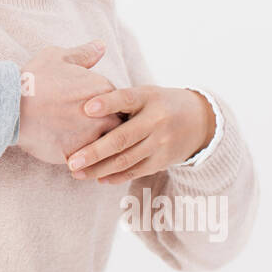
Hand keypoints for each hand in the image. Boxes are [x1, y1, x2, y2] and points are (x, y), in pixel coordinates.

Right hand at [17, 41, 122, 167]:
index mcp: (104, 89)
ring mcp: (93, 136)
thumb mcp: (57, 57)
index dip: (109, 108)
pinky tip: (79, 161)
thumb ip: (84, 53)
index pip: (121, 102)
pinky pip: (91, 163)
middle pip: (120, 126)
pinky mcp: (80, 155)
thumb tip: (101, 45)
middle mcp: (105, 114)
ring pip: (108, 147)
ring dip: (102, 148)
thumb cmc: (33, 80)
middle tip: (94, 131)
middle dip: (111, 128)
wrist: (12, 107)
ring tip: (91, 150)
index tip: (97, 112)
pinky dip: (87, 163)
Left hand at [67, 86, 214, 183]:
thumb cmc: (158, 103)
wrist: (200, 121)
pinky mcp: (162, 161)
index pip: (126, 99)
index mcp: (148, 98)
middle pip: (122, 138)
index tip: (86, 108)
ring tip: (76, 172)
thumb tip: (80, 106)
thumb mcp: (144, 93)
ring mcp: (161, 143)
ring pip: (126, 160)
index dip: (107, 103)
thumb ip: (118, 99)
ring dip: (99, 169)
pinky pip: (135, 171)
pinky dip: (115, 176)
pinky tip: (97, 178)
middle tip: (71, 160)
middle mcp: (156, 121)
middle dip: (94, 152)